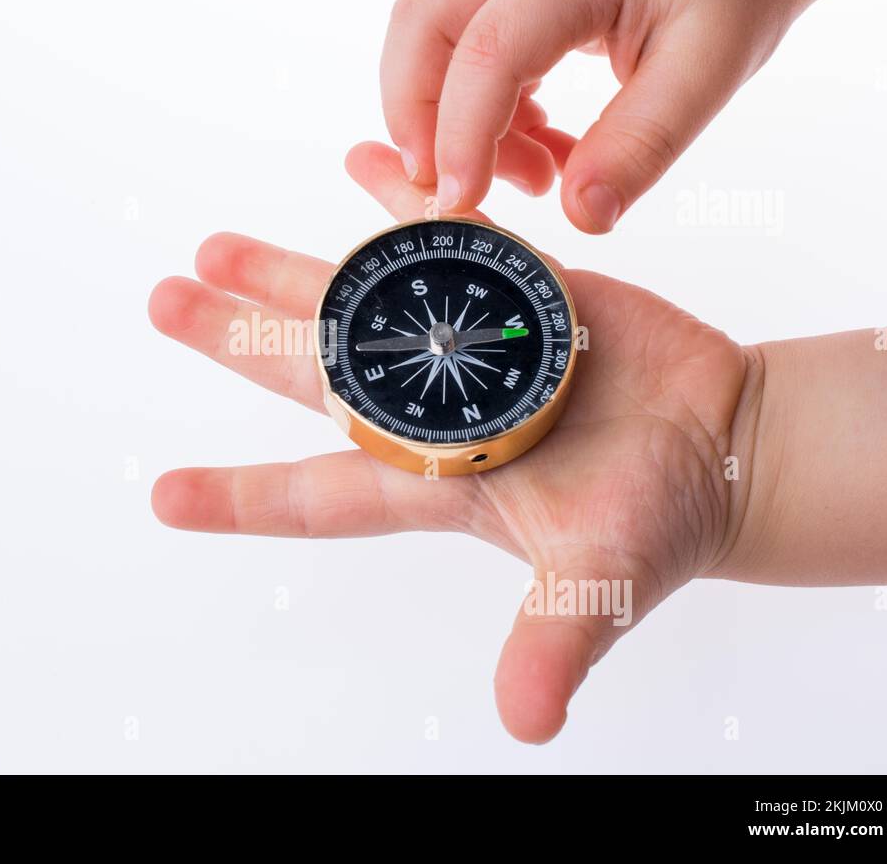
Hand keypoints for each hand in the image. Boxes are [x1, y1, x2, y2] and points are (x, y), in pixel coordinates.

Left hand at [148, 141, 760, 741]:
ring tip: (216, 244)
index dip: (241, 498)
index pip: (318, 492)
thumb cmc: (662, 519)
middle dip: (236, 339)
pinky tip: (359, 162)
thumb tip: (526, 725)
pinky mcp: (516, 288)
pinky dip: (402, 202)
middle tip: (165, 299)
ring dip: (288, 270)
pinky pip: (447, 236)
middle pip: (311, 372)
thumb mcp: (601, 584)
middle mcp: (432, 407)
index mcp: (436, 479)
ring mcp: (468, 343)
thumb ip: (554, 643)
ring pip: (357, 299)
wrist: (723, 442)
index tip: (163, 495)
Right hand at [383, 0, 827, 229]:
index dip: (461, 134)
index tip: (461, 202)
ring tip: (528, 175)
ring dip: (445, 118)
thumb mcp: (710, 71)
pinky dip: (477, 112)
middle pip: (420, 27)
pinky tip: (537, 149)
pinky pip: (457, 51)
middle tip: (452, 190)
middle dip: (415, 119)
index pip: (487, 50)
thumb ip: (642, 145)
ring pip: (425, 37)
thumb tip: (582, 217)